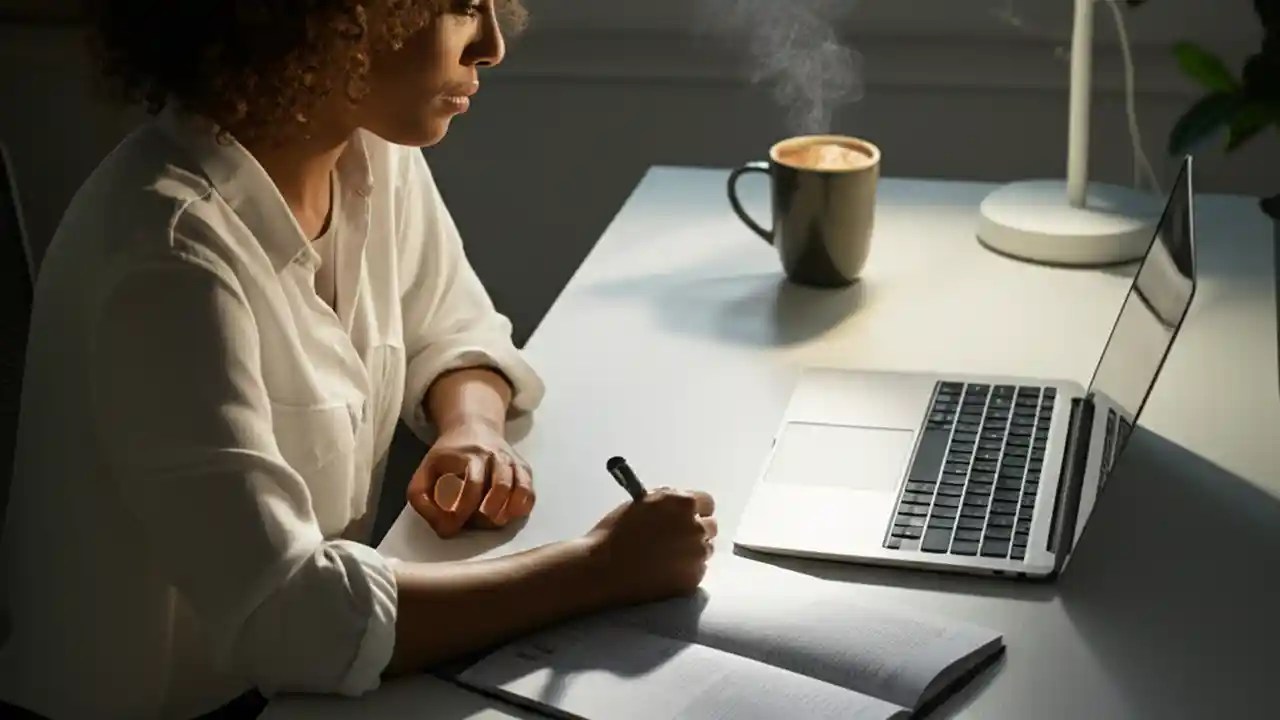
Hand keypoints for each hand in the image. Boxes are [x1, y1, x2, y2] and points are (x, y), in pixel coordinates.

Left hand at [407, 421, 533, 537]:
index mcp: (469, 455)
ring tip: (495, 522)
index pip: (472, 483)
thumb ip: (422, 500)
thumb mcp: (424, 472)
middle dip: (489, 511)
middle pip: (500, 484)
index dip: (463, 509)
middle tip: (476, 524)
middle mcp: (494, 455)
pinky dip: (523, 505)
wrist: (473, 427)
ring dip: (508, 510)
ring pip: (519, 486)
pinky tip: (511, 515)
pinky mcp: (523, 468)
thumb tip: (445, 528)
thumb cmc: (447, 457)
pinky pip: (529, 489)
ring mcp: (511, 461)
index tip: (453, 525)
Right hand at [585, 487, 717, 604]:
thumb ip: (666, 502)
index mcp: (682, 503)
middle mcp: (696, 527)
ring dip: (692, 551)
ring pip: (705, 550)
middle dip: (696, 530)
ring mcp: (697, 554)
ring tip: (666, 558)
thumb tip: (677, 506)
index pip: (706, 502)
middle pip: (710, 526)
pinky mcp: (693, 578)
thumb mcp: (642, 504)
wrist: (603, 568)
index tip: (687, 516)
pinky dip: (685, 571)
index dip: (696, 509)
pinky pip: (697, 571)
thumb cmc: (615, 532)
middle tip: (677, 538)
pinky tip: (664, 572)